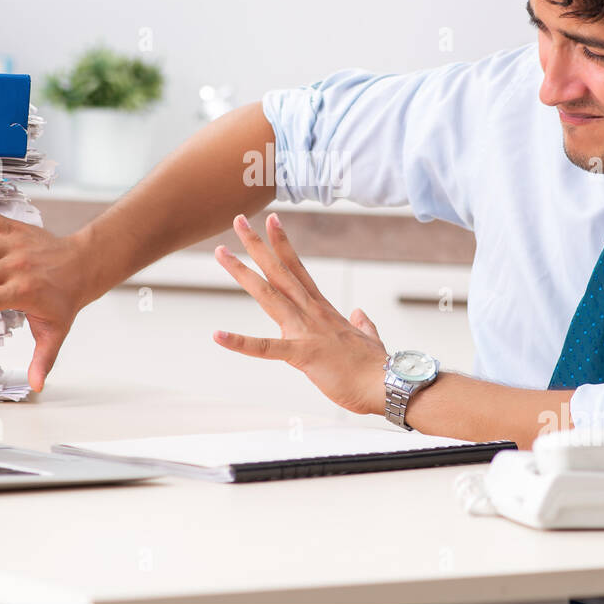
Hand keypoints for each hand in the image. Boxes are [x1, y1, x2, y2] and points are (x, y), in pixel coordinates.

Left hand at [212, 212, 387, 415]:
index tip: (272, 221)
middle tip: (238, 219)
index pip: (298, 269)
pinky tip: (217, 336)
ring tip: (221, 252)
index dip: (283, 244)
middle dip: (257, 245)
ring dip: (242, 273)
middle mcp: (312, 312)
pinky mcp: (303, 354)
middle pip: (279, 271)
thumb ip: (363, 324)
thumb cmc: (376, 366)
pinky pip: (266, 348)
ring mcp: (306, 330)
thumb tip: (360, 314)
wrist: (386, 384)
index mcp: (323, 310)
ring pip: (268, 295)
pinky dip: (240, 343)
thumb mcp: (369, 338)